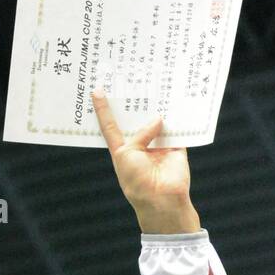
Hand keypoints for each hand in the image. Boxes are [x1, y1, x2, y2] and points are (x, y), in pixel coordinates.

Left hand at [92, 89, 200, 233]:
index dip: (102, 109)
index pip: (110, 126)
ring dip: (156, 104)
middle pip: (135, 119)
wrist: (161, 198)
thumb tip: (159, 118)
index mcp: (123, 149)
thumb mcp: (128, 154)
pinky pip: (178, 127)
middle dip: (133, 101)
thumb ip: (141, 133)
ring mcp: (158, 144)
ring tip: (153, 78)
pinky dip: (178, 114)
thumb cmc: (137, 180)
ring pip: (157, 119)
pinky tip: (176, 94)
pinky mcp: (176, 145)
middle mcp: (140, 145)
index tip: (96, 91)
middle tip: (129, 76)